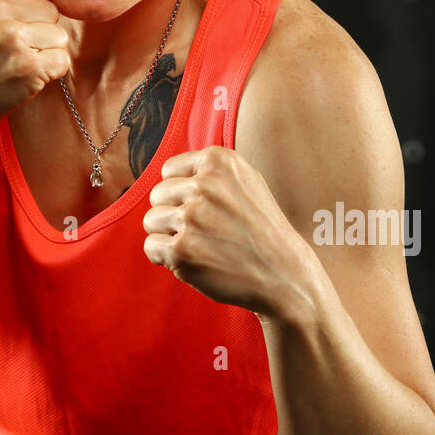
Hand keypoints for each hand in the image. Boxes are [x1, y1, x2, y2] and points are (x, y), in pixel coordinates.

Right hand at [0, 0, 70, 136]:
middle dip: (39, 31)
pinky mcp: (26, 66)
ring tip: (14, 62)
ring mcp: (10, 37)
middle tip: (9, 49)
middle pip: (52, 9)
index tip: (6, 27)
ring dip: (45, 52)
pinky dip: (50, 72)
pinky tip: (22, 76)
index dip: (30, 11)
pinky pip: (62, 60)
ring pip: (60, 35)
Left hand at [141, 146, 318, 321]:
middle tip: (203, 232)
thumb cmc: (262, 229)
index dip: (183, 193)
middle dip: (174, 214)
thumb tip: (169, 173)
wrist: (283, 274)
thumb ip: (210, 171)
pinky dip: (164, 257)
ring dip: (168, 236)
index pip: (169, 171)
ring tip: (198, 246)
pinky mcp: (182, 250)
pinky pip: (151, 247)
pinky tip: (190, 261)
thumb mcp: (246, 180)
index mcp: (218, 160)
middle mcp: (203, 185)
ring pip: (151, 220)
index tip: (205, 210)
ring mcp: (191, 217)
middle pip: (157, 195)